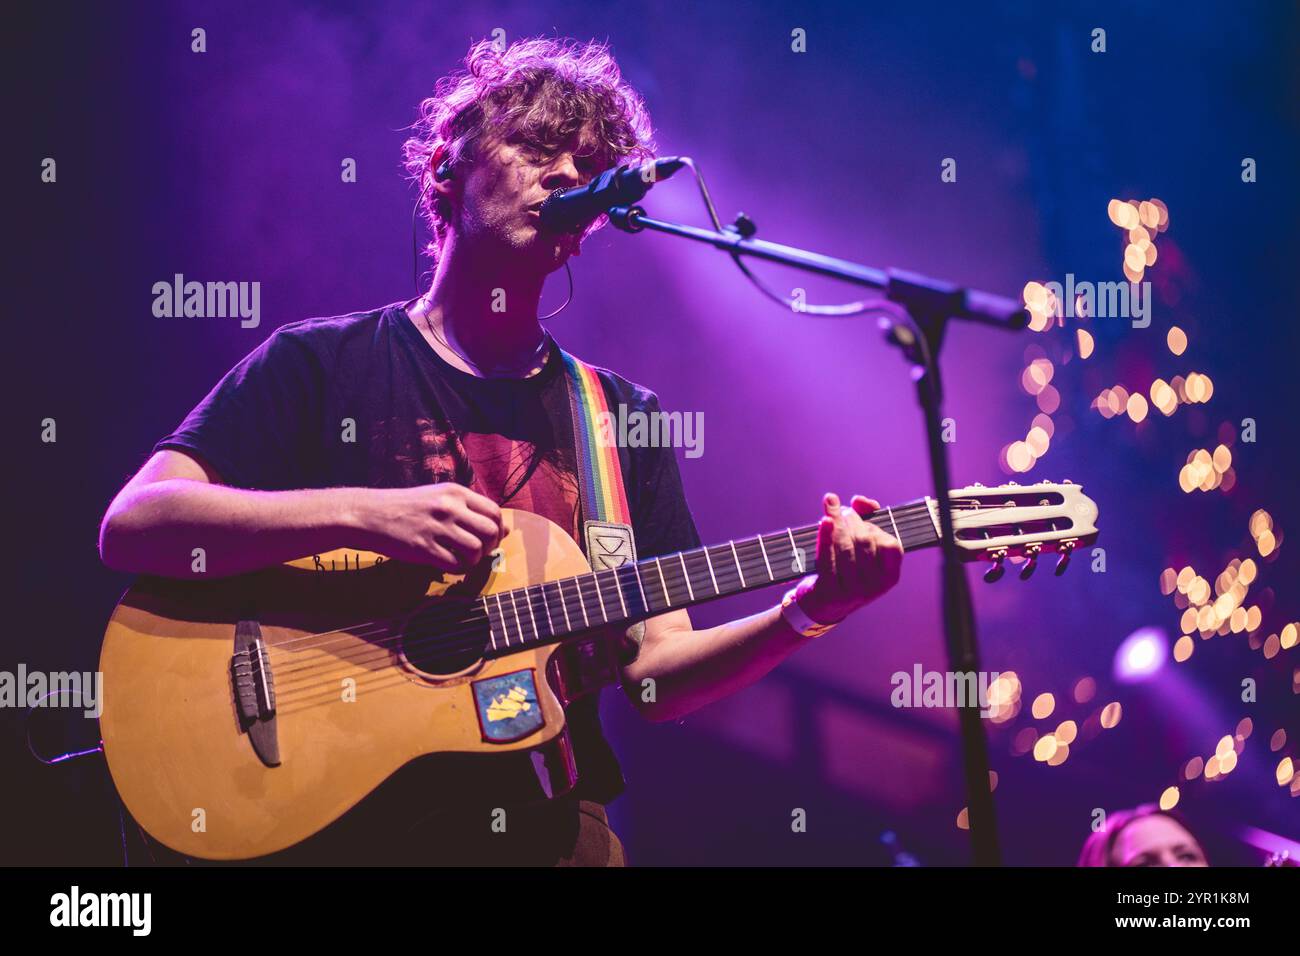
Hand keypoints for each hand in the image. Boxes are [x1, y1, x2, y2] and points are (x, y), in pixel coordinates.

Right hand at [359, 483, 502, 571]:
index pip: (494, 512)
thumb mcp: (441, 499)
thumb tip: (506, 529)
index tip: (489, 539)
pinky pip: (455, 565)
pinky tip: (450, 566)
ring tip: (462, 559)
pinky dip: (458, 570)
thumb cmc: (408, 507)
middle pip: (490, 532)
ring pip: (475, 550)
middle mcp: (448, 507)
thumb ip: (472, 511)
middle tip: (479, 552)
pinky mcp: (423, 548)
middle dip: (490, 547)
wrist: (369, 514)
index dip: (498, 529)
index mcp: (455, 492)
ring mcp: (436, 527)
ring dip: (474, 560)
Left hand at [797, 492, 902, 623]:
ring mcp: (852, 592)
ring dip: (837, 522)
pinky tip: (825, 521)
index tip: (859, 516)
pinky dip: (824, 536)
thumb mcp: (862, 549)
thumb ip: (867, 519)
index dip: (875, 526)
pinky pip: (827, 558)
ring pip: (845, 547)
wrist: (823, 605)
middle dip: (851, 520)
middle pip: (864, 541)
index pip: (891, 545)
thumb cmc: (846, 568)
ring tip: (829, 509)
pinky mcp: (830, 592)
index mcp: (890, 577)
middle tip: (840, 510)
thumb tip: (860, 501)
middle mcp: (874, 587)